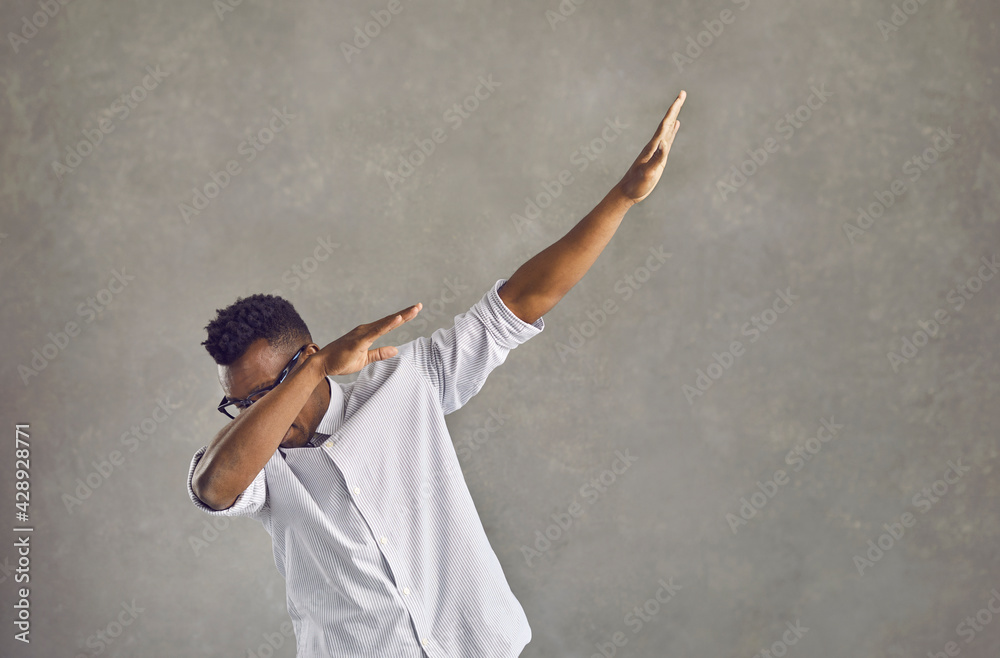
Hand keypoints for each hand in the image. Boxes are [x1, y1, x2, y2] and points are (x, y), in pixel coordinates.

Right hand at [310, 303, 422, 375]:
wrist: (322, 363)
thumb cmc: (340, 361)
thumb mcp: (365, 359)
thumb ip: (380, 353)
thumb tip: (396, 350)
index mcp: (368, 334)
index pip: (389, 324)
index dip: (403, 317)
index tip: (415, 311)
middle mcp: (366, 330)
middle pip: (390, 320)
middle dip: (406, 313)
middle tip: (420, 305)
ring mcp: (363, 333)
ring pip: (386, 323)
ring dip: (401, 316)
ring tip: (414, 309)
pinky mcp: (359, 340)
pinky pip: (377, 331)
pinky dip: (388, 324)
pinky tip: (398, 318)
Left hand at [615, 90, 685, 205]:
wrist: (627, 192)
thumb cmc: (636, 184)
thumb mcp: (648, 172)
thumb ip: (656, 158)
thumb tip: (665, 143)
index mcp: (653, 146)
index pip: (665, 124)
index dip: (673, 110)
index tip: (681, 96)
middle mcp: (655, 145)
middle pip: (667, 122)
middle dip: (675, 108)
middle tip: (683, 93)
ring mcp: (656, 150)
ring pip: (668, 129)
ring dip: (674, 116)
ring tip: (679, 105)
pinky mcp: (658, 157)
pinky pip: (668, 139)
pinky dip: (672, 131)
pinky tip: (675, 125)